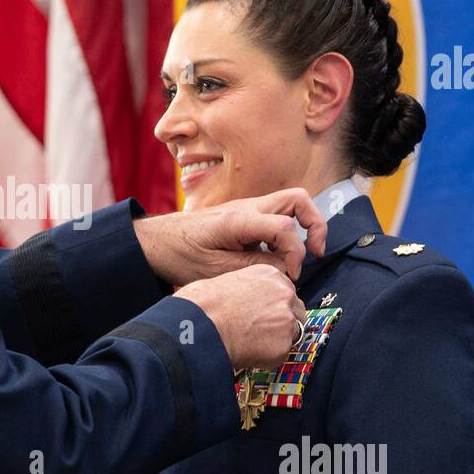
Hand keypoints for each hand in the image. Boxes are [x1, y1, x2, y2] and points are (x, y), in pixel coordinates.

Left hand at [132, 188, 327, 284]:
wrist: (157, 241)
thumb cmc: (180, 255)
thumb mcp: (216, 270)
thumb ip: (254, 267)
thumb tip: (286, 267)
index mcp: (238, 220)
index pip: (284, 227)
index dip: (296, 253)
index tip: (291, 274)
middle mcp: (247, 207)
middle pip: (298, 199)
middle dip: (315, 224)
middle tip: (315, 253)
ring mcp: (248, 208)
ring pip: (290, 204)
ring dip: (302, 227)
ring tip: (298, 257)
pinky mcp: (246, 216)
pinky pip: (277, 216)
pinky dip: (286, 234)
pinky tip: (276, 257)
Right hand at [176, 265, 307, 369]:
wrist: (199, 325)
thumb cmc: (203, 304)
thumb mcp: (228, 280)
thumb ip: (250, 289)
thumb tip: (250, 301)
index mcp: (270, 275)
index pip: (285, 292)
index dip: (274, 305)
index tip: (264, 313)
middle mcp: (284, 295)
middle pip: (295, 311)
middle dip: (281, 322)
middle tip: (259, 330)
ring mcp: (286, 320)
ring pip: (292, 333)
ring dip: (276, 339)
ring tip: (250, 342)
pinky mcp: (283, 345)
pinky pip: (281, 354)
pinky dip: (268, 357)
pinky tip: (249, 352)